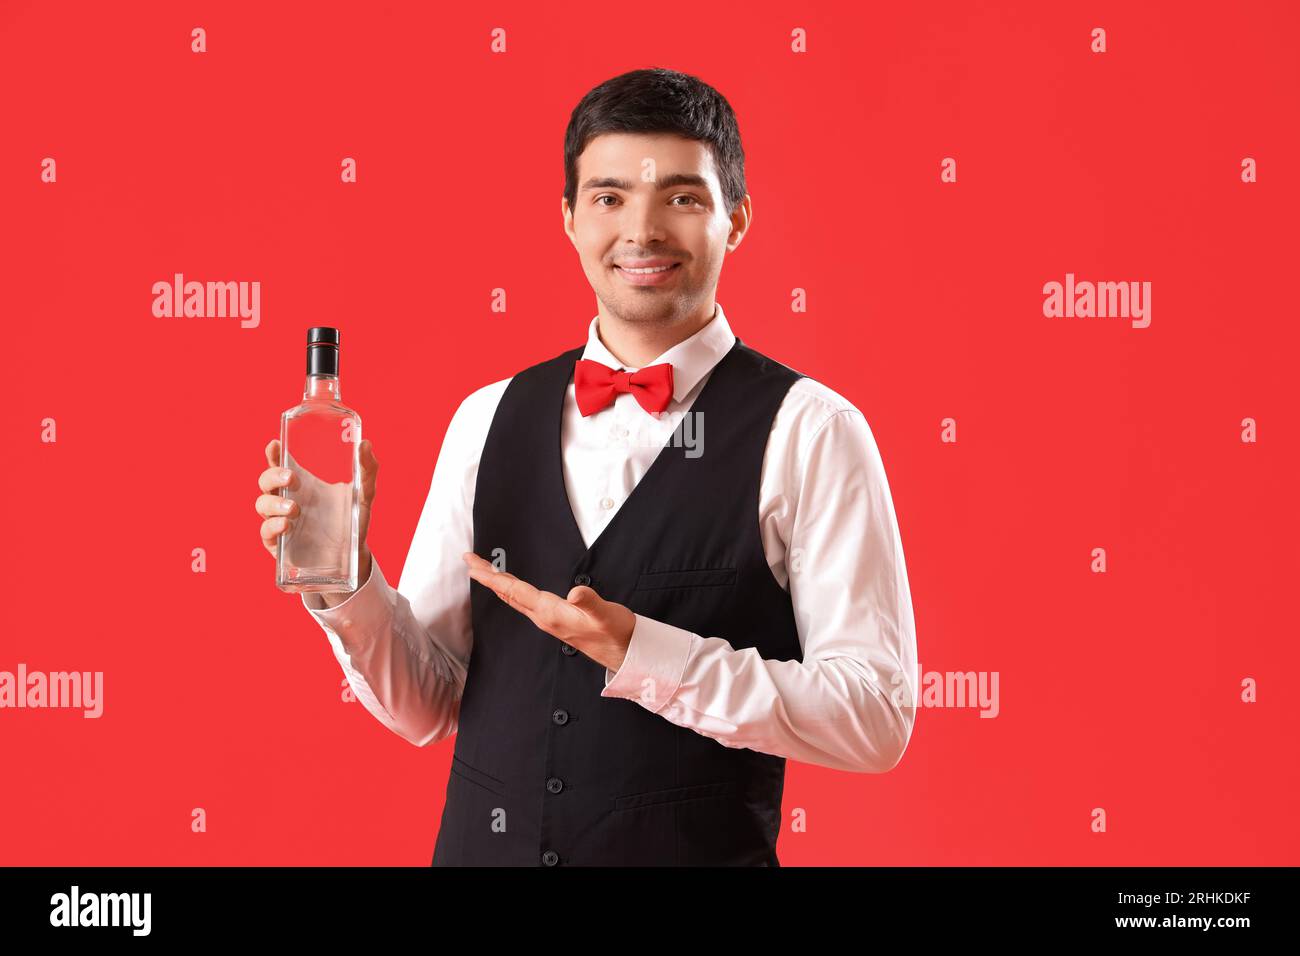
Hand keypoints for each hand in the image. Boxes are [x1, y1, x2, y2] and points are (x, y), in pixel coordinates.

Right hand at [255, 437, 378, 583]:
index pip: (280, 464)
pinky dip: (272, 526)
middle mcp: (288, 500)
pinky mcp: (280, 545)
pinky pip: (266, 532)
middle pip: (266, 481)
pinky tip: (286, 525)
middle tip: (292, 479)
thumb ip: (367, 469)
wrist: (354, 556)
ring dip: (273, 503)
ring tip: (294, 509)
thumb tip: (365, 444)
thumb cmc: (353, 520)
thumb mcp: (364, 494)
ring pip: (262, 505)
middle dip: (273, 476)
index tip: (275, 444)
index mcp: (304, 485)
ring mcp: (281, 521)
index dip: (273, 454)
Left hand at [462, 552, 634, 672]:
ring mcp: (548, 620)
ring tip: (484, 571)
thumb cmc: (616, 633)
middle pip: (507, 594)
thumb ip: (590, 602)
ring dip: (498, 583)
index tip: (472, 564)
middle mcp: (544, 617)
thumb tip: (574, 593)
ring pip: (514, 598)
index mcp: (550, 613)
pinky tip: (511, 588)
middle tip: (469, 560)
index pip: (513, 590)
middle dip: (487, 577)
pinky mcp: (556, 620)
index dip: (492, 576)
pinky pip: (525, 603)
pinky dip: (512, 590)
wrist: (624, 653)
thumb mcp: (605, 614)